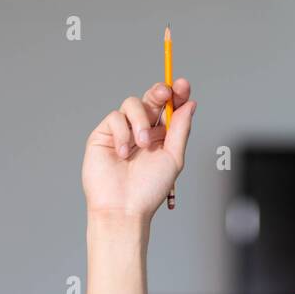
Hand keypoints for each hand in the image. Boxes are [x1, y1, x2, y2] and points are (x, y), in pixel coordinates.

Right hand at [82, 79, 195, 219]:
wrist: (123, 207)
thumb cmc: (149, 189)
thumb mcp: (173, 158)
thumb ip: (180, 130)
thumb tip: (190, 104)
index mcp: (162, 135)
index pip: (170, 107)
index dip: (177, 94)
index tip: (183, 86)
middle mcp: (143, 130)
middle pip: (152, 99)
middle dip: (160, 92)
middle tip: (165, 93)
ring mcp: (123, 130)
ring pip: (133, 103)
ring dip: (140, 120)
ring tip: (142, 144)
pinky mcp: (104, 134)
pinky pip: (115, 118)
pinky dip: (122, 133)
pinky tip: (123, 153)